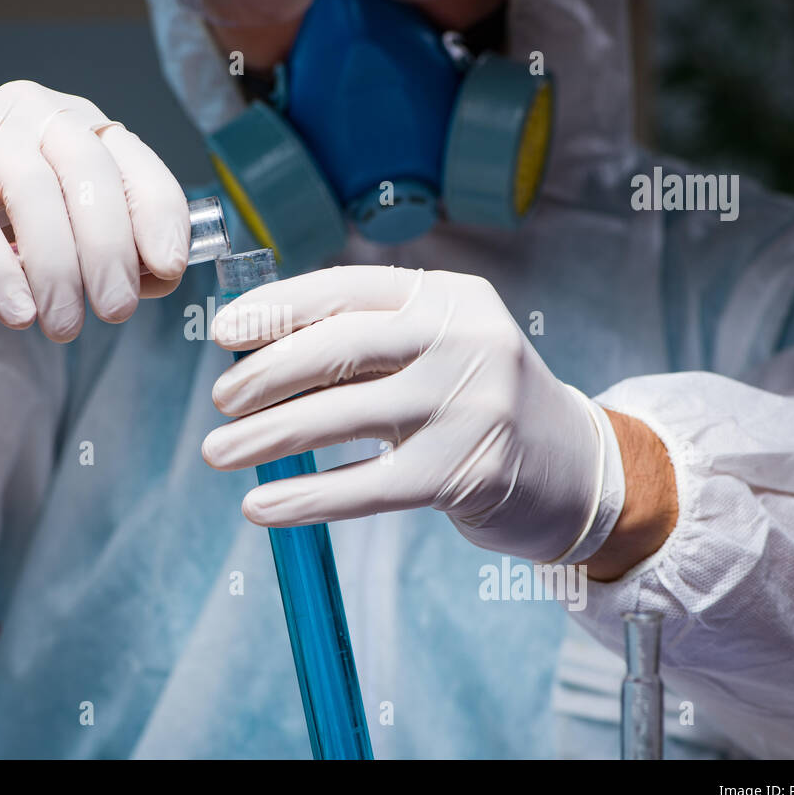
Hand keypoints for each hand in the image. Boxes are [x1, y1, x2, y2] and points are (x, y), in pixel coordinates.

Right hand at [0, 80, 189, 340]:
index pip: (137, 164)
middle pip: (89, 173)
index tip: (168, 270)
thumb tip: (157, 277)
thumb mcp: (62, 235)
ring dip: (57, 268)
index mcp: (82, 127)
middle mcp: (36, 114)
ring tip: (64, 326)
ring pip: (33, 192)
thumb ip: (110, 249)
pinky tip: (17, 311)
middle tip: (116, 311)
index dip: (159, 216)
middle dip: (109, 249)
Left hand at [202, 265, 620, 563]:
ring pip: (341, 416)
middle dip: (263, 375)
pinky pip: (365, 486)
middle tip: (220, 402)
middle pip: (337, 347)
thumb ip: (364, 338)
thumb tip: (253, 347)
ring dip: (265, 436)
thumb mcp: (437, 347)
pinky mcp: (465, 471)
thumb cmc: (476, 402)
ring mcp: (470, 405)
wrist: (575, 468)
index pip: (344, 288)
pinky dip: (305, 497)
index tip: (222, 332)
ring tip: (218, 452)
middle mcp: (464, 338)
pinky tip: (261, 506)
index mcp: (447, 296)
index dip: (275, 308)